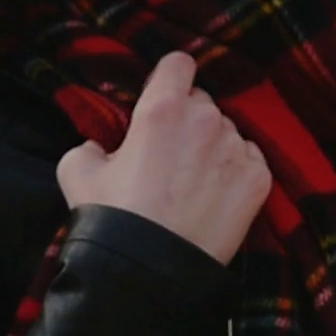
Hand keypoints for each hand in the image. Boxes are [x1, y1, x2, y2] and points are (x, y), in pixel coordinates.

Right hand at [56, 52, 271, 263]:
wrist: (152, 273)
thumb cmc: (113, 220)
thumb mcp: (77, 174)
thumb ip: (89, 146)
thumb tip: (99, 147)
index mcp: (162, 109)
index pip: (178, 63)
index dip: (169, 78)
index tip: (163, 96)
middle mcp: (206, 119)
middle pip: (202, 102)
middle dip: (188, 120)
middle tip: (170, 155)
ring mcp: (236, 148)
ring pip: (227, 131)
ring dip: (213, 147)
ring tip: (192, 184)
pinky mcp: (258, 178)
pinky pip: (250, 159)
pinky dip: (235, 171)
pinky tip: (215, 196)